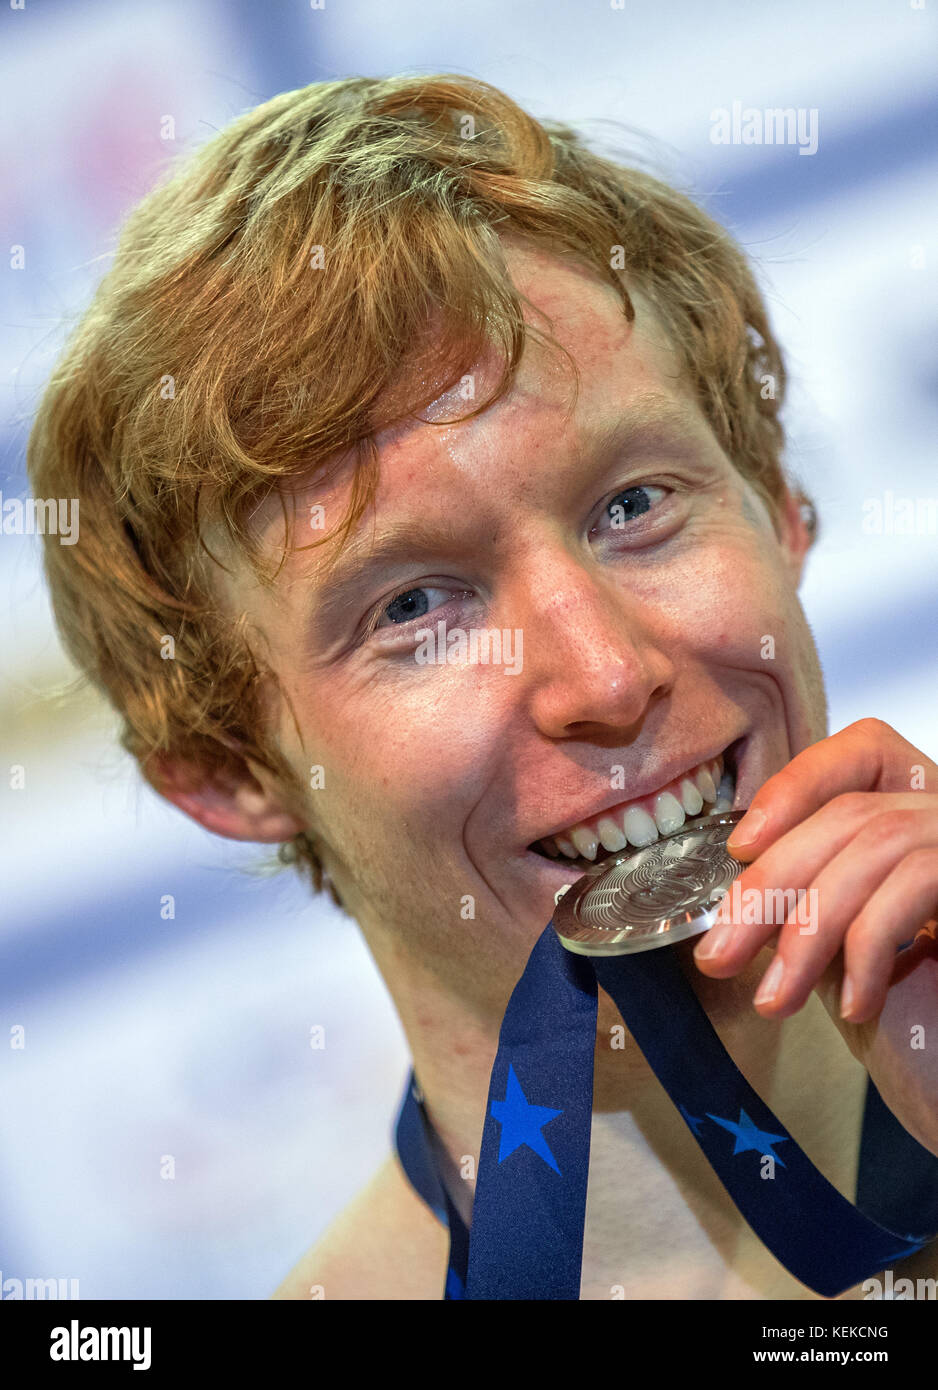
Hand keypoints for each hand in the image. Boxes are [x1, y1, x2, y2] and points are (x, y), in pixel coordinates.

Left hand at [693, 718, 937, 1153]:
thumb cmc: (927, 1018)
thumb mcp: (857, 942)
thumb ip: (817, 898)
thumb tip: (741, 894)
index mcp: (922, 810)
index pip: (865, 751)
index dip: (797, 784)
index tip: (740, 846)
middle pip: (850, 813)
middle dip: (769, 885)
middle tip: (718, 955)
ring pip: (874, 846)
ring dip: (808, 930)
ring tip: (775, 999)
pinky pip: (911, 887)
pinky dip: (868, 948)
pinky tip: (855, 1007)